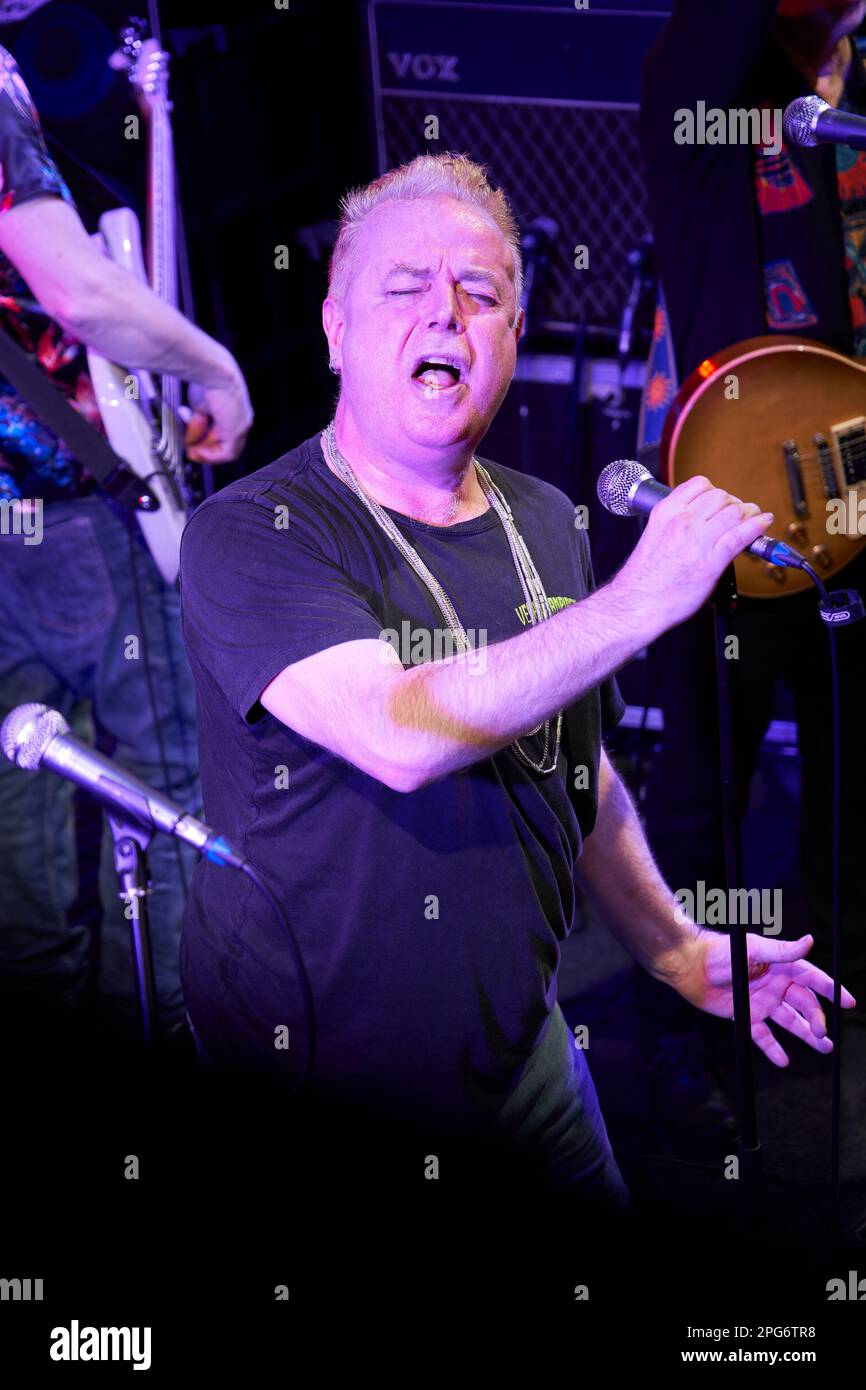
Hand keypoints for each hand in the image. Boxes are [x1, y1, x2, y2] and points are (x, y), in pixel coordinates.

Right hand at [185, 368, 252, 463]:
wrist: (212, 370)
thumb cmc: (206, 378)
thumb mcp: (200, 405)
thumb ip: (198, 423)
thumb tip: (191, 437)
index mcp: (236, 409)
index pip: (223, 431)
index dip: (207, 439)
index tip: (192, 442)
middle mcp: (242, 418)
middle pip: (226, 442)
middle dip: (206, 448)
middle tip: (190, 451)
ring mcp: (242, 426)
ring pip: (228, 450)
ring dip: (208, 454)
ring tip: (192, 453)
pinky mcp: (237, 432)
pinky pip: (227, 454)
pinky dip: (211, 456)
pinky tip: (198, 452)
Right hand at [613, 476, 773, 637]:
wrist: (638, 603)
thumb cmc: (644, 578)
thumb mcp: (654, 536)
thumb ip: (675, 524)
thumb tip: (700, 522)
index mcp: (665, 512)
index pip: (699, 484)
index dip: (716, 491)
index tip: (722, 502)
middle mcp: (682, 521)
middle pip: (721, 496)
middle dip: (735, 503)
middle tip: (739, 514)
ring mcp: (698, 539)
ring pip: (735, 512)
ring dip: (750, 512)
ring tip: (756, 517)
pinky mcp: (712, 560)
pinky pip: (742, 535)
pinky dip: (757, 526)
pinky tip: (764, 523)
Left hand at [669, 930, 856, 1066]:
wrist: (690, 966)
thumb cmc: (720, 952)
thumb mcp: (753, 949)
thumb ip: (782, 951)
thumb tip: (810, 941)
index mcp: (780, 966)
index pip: (812, 978)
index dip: (831, 990)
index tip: (849, 1002)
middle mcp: (775, 984)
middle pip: (804, 1004)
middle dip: (817, 1019)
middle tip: (824, 1035)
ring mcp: (762, 1002)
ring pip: (790, 1021)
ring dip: (807, 1034)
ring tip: (824, 1048)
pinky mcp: (746, 1016)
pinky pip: (763, 1036)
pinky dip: (773, 1049)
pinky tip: (784, 1061)